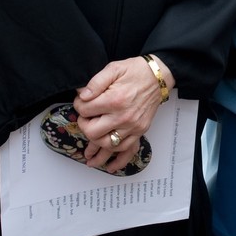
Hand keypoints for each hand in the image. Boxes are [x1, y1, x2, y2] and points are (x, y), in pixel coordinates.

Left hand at [73, 56, 174, 173]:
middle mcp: (123, 117)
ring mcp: (133, 126)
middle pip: (93, 132)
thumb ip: (95, 82)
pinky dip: (118, 161)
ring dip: (95, 149)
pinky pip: (128, 151)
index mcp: (114, 100)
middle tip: (85, 120)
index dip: (78, 105)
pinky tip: (109, 167)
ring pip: (108, 146)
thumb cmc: (135, 72)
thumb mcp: (113, 69)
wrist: (157, 77)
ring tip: (87, 153)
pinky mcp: (139, 131)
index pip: (85, 110)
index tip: (81, 102)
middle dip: (84, 126)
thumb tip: (81, 96)